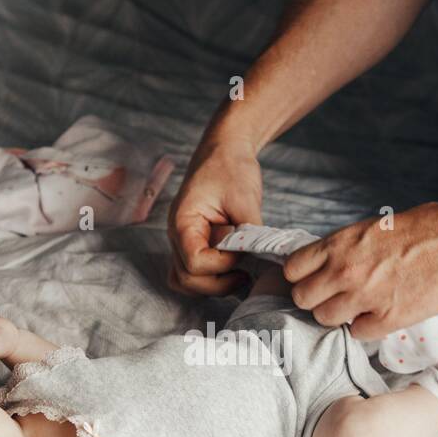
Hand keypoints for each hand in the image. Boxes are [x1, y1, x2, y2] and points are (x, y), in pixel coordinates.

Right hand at [166, 135, 263, 296]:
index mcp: (183, 222)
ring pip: (186, 281)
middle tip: (245, 274)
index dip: (222, 265)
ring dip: (212, 286)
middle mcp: (177, 236)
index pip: (195, 262)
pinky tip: (231, 270)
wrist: (224, 151)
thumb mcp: (244, 198)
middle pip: (187, 279)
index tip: (243, 252)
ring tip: (239, 275)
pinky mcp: (193, 244)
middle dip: (219, 283)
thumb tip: (260, 257)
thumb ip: (249, 232)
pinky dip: (208, 280)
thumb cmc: (230, 167)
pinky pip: (190, 273)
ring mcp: (183, 242)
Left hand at [283, 199, 437, 340]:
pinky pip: (357, 334)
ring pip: (325, 319)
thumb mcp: (374, 227)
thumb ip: (347, 248)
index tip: (314, 279)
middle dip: (316, 298)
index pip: (293, 269)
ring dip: (338, 315)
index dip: (301, 277)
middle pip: (303, 298)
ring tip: (358, 307)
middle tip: (334, 296)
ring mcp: (365, 297)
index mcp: (340, 243)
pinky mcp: (388, 319)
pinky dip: (365, 328)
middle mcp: (345, 271)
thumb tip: (331, 262)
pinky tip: (379, 316)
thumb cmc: (427, 227)